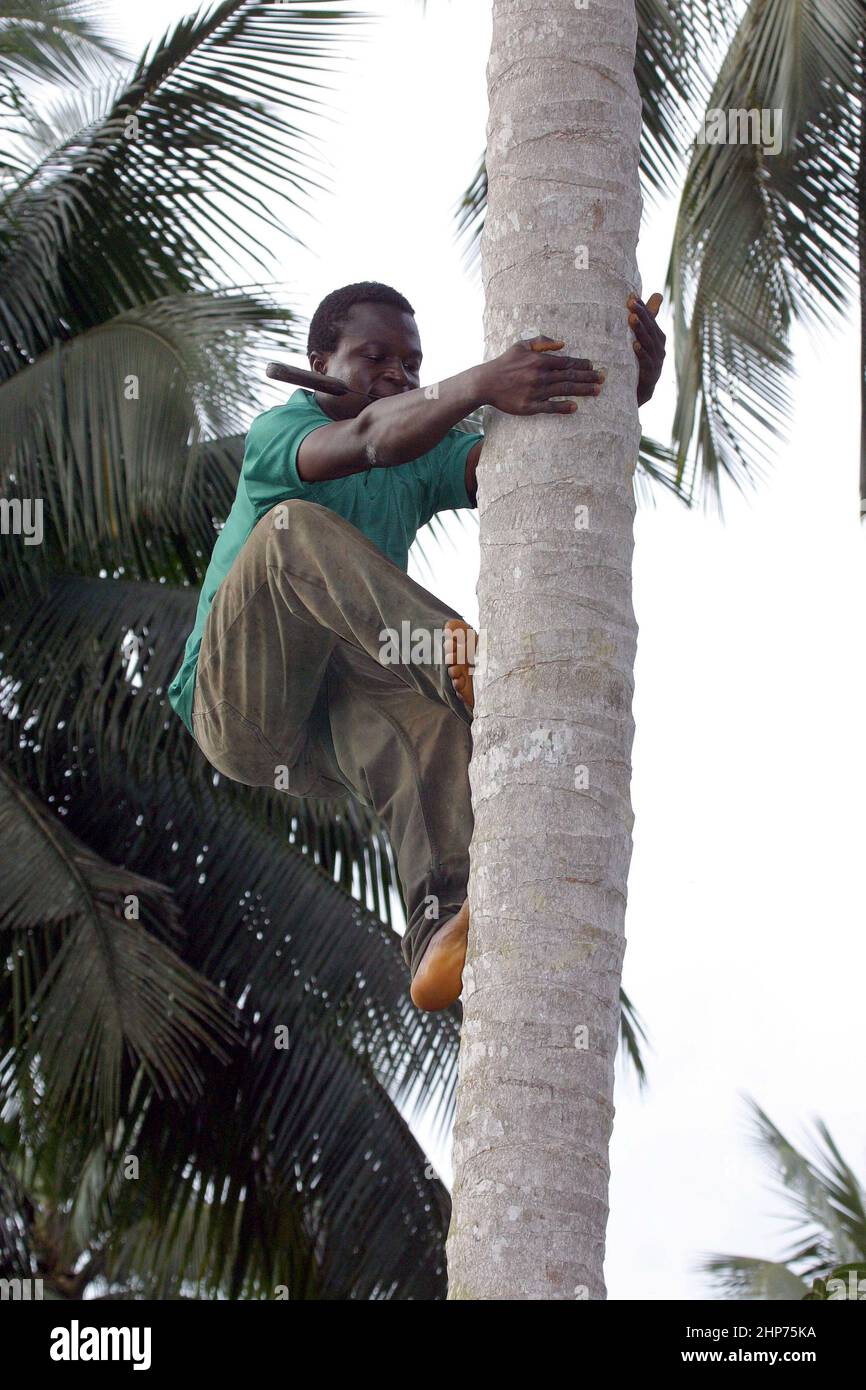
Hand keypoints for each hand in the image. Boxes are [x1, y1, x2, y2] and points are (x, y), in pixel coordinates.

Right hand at [477, 336, 603, 414]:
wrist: (486, 382)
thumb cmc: (505, 363)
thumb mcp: (522, 345)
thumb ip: (542, 342)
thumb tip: (562, 344)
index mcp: (539, 360)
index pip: (566, 362)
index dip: (582, 364)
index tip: (593, 366)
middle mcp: (540, 376)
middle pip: (569, 376)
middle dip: (588, 377)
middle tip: (602, 379)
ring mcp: (536, 392)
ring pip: (564, 390)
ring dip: (582, 391)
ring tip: (597, 391)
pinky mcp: (530, 406)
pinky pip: (550, 407)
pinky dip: (563, 407)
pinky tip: (575, 407)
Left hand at [629, 292, 664, 405]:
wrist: (637, 394)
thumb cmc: (638, 364)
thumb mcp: (642, 340)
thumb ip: (648, 320)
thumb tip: (658, 294)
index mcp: (658, 338)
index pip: (650, 319)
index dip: (642, 308)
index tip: (631, 296)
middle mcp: (660, 349)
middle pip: (650, 328)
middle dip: (641, 314)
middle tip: (630, 303)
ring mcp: (657, 363)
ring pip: (649, 343)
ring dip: (640, 330)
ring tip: (631, 318)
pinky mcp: (651, 376)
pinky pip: (647, 363)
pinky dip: (641, 353)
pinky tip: (634, 345)